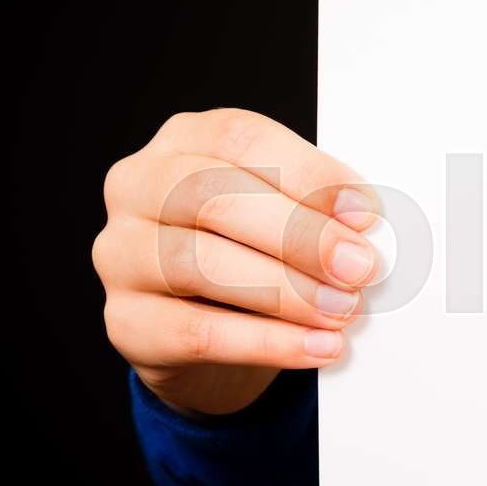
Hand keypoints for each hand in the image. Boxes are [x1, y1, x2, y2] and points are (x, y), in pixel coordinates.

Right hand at [93, 109, 378, 414]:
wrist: (204, 329)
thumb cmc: (251, 250)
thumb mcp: (283, 215)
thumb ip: (316, 211)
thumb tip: (365, 229)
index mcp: (185, 141)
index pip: (241, 139)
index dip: (308, 174)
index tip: (364, 212)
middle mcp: (139, 186)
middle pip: (213, 198)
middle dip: (299, 235)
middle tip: (358, 267)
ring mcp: (121, 253)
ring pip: (199, 265)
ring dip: (285, 291)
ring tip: (342, 310)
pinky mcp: (125, 321)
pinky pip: (197, 332)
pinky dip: (267, 342)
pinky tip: (317, 346)